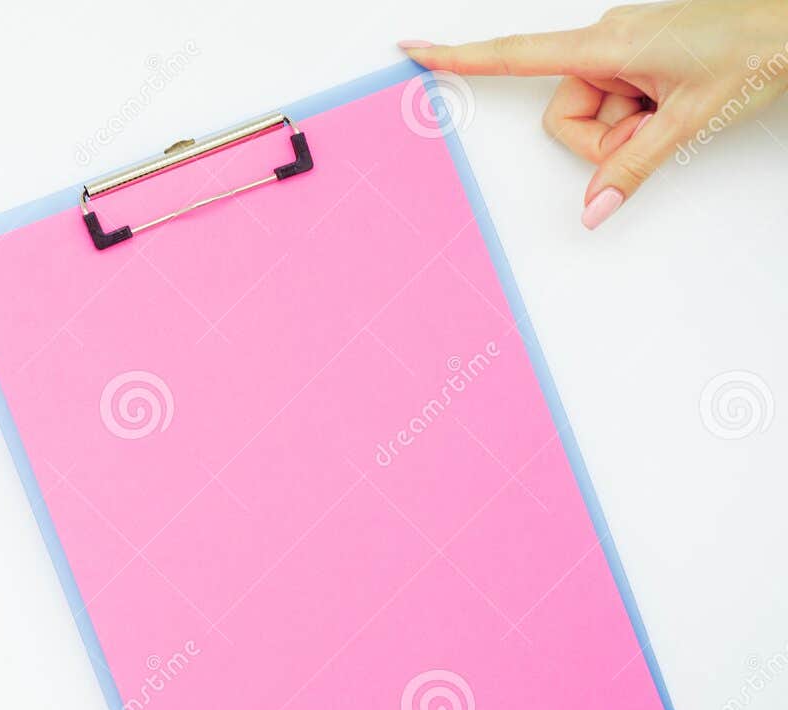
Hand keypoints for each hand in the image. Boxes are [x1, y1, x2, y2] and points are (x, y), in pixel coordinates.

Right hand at [398, 0, 787, 227]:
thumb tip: (592, 211)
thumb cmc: (756, 48)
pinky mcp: (639, 58)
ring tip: (676, 112)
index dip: (459, 58)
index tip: (414, 50)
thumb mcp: (691, 119)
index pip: (514, 56)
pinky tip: (677, 103)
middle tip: (656, 127)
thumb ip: (633, 169)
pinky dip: (642, 119)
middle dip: (605, 138)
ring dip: (630, 130)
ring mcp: (624, 49)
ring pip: (594, 116)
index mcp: (607, 44)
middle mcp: (607, 41)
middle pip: (566, 115)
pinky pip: (617, 105)